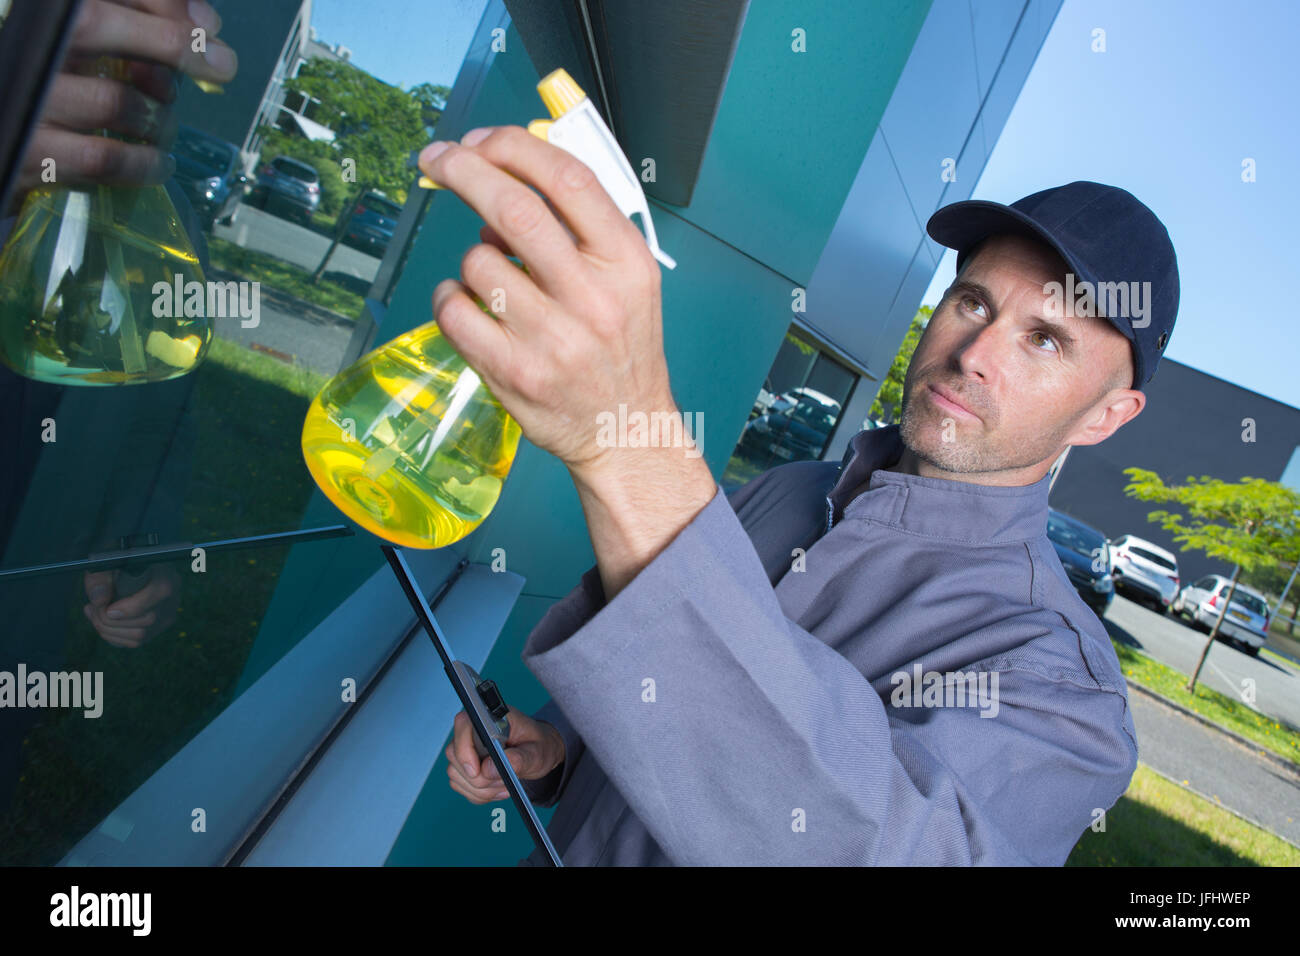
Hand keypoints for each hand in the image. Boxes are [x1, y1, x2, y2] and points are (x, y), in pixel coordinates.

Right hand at [8, 0, 238, 210]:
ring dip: (161, 118)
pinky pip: (105, 157)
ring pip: (114, 99)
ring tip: (165, 127)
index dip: (159, 1)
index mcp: (44, 18)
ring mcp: (26, 101)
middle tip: (223, 65)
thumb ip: (141, 30)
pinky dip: (146, 163)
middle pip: (93, 22)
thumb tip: (206, 27)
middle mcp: (26, 47)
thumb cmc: (61, 98)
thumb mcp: (93, 52)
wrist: (15, 147)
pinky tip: (160, 164)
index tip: (208, 27)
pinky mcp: (32, 155)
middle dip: (171, 42)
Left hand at [83, 563, 180, 647]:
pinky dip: (114, 636)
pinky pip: (135, 642)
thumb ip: (99, 577)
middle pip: (147, 620)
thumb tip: (99, 600)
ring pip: (140, 636)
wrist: (127, 568)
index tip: (107, 608)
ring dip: (109, 630)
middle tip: (91, 609)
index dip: (131, 607)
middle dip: (112, 621)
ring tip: (94, 614)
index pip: (159, 594)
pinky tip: (103, 622)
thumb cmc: (115, 563)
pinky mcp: (157, 628)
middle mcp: (172, 596)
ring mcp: (167, 614)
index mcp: (165, 574)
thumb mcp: (103, 563)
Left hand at [417, 125, 681, 478]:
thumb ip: (582, 223)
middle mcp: (593, 297)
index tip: (479, 141)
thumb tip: (507, 170)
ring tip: (491, 278)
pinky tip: (468, 306)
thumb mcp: (628, 276)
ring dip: (470, 258)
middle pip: (514, 209)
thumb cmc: (620, 345)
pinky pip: (455, 312)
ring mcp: (552, 339)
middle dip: (464, 171)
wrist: (627, 429)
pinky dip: (449, 298)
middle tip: (438, 160)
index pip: (567, 179)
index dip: (513, 146)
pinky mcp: (514, 373)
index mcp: (626, 261)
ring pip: (477, 263)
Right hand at [445, 705, 564, 803]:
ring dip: (483, 789)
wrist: (537, 754)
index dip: (465, 749)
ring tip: (505, 784)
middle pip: (456, 756)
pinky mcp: (462, 768)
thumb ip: (516, 759)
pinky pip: (461, 787)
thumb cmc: (538, 746)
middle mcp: (472, 730)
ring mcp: (464, 750)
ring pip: (456, 775)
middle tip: (504, 781)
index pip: (463, 724)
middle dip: (480, 777)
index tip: (478, 771)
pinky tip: (497, 787)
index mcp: (490, 717)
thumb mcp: (537, 753)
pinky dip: (480, 794)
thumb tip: (488, 769)